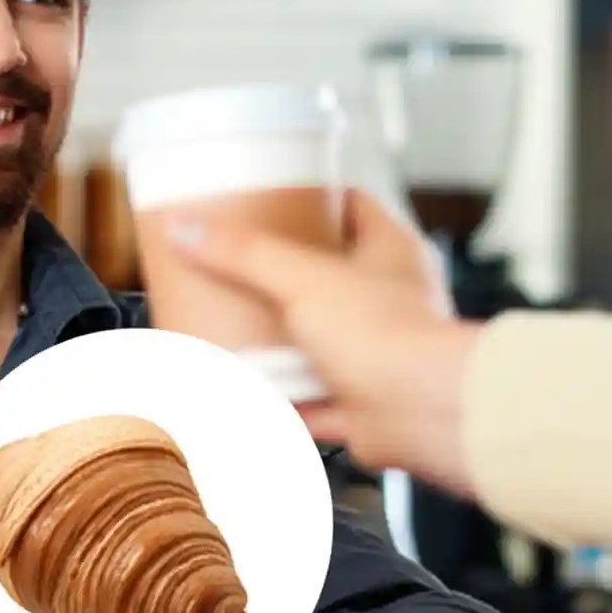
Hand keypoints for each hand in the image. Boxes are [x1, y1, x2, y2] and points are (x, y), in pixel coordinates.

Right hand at [169, 189, 481, 495]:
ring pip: (317, 342)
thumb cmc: (392, 336)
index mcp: (390, 252)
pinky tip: (244, 396)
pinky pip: (309, 399)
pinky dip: (278, 400)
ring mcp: (376, 352)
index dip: (312, 200)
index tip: (270, 199)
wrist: (424, 413)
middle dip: (280, 278)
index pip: (351, 208)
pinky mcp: (361, 401)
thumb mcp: (302, 277)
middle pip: (326, 277)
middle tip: (235, 269)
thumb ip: (242, 254)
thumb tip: (186, 230)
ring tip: (229, 331)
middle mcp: (388, 300)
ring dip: (276, 343)